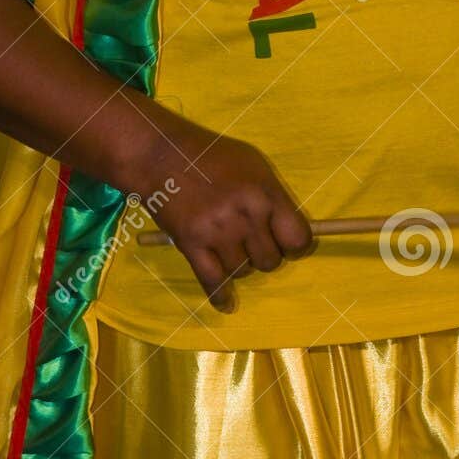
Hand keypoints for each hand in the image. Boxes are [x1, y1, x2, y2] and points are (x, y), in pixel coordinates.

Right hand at [122, 107, 311, 310]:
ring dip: (238, 265)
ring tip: (228, 247)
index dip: (295, 246)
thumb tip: (288, 228)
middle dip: (264, 255)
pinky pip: (213, 281)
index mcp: (265, 194)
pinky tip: (226, 303)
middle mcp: (245, 216)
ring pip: (242, 272)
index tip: (288, 245)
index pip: (297, 238)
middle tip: (251, 241)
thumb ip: (273, 196)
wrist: (161, 155)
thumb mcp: (252, 164)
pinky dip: (220, 296)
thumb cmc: (211, 155)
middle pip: (270, 261)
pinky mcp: (192, 244)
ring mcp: (218, 232)